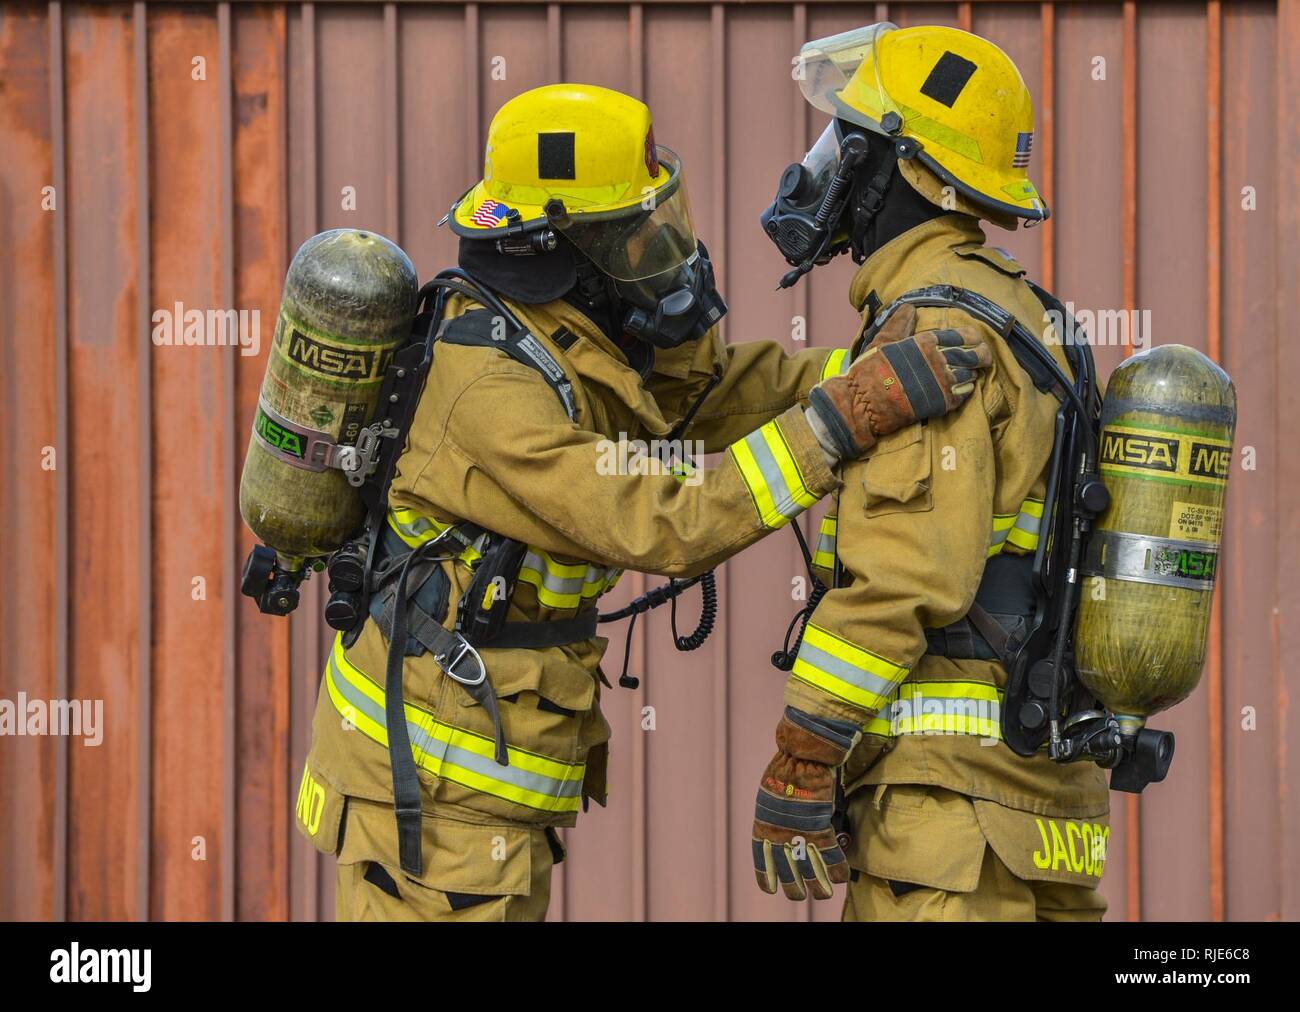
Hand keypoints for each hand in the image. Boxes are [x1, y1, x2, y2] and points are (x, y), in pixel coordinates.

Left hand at [752, 707, 859, 900]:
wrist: (801, 753)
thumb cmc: (785, 768)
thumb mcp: (770, 794)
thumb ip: (775, 816)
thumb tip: (780, 829)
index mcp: (763, 824)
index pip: (761, 859)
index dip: (766, 876)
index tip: (770, 889)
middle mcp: (779, 833)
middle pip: (786, 870)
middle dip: (793, 887)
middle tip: (799, 895)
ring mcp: (801, 831)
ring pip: (810, 870)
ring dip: (817, 886)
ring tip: (822, 895)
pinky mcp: (821, 826)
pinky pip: (830, 855)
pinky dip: (837, 868)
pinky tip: (840, 879)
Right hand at [807, 304, 992, 458]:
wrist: (864, 403)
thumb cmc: (870, 371)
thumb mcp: (883, 342)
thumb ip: (899, 325)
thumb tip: (909, 307)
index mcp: (925, 342)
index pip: (962, 335)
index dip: (973, 337)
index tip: (976, 339)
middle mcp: (938, 360)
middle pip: (974, 355)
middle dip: (982, 355)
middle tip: (984, 357)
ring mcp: (941, 382)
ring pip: (970, 375)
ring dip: (972, 374)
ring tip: (970, 373)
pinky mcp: (942, 403)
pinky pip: (964, 394)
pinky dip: (966, 390)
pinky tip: (963, 389)